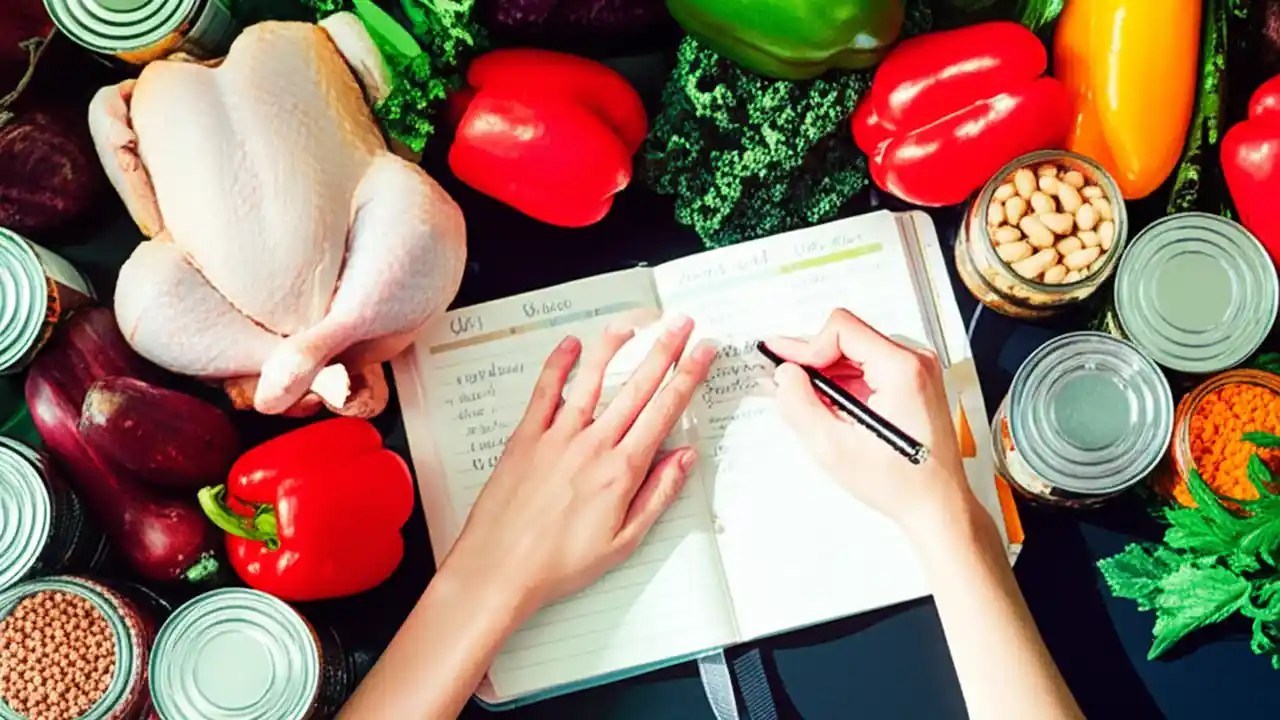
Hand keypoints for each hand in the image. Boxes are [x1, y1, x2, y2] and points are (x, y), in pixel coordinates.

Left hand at [442, 315, 714, 616]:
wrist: (500, 568)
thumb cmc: (558, 562)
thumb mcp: (624, 540)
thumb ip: (657, 494)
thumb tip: (684, 459)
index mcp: (621, 470)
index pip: (664, 411)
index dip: (687, 377)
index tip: (702, 353)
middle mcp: (592, 445)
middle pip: (637, 387)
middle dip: (664, 351)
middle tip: (681, 324)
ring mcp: (557, 436)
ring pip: (592, 379)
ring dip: (615, 348)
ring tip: (632, 325)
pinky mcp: (526, 437)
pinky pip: (545, 391)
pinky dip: (558, 364)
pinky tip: (569, 345)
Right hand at [767, 309, 977, 536]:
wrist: (937, 505)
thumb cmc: (900, 483)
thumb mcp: (833, 448)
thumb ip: (799, 405)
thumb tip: (785, 375)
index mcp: (901, 369)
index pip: (841, 328)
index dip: (806, 347)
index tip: (786, 365)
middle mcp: (915, 361)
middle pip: (849, 336)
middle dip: (814, 359)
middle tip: (785, 378)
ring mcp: (918, 370)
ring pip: (857, 350)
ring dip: (828, 372)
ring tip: (809, 399)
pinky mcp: (915, 382)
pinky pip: (870, 365)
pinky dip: (845, 381)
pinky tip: (832, 406)